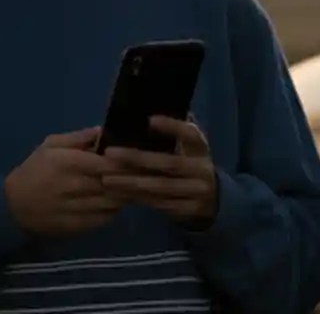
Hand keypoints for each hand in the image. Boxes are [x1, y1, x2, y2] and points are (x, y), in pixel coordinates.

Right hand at [4, 126, 126, 236]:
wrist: (14, 206)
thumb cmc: (34, 170)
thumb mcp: (50, 145)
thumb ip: (77, 137)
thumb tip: (103, 130)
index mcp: (67, 162)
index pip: (106, 162)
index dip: (125, 160)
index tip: (135, 155)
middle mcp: (73, 186)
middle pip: (114, 183)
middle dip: (130, 177)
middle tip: (141, 171)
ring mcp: (77, 209)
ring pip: (113, 201)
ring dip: (126, 194)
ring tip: (133, 185)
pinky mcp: (78, 226)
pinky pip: (106, 218)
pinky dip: (115, 209)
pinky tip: (117, 201)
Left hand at [101, 115, 217, 228]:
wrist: (214, 200)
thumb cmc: (191, 164)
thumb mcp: (190, 147)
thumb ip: (176, 130)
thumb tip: (150, 109)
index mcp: (200, 149)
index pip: (190, 135)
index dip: (172, 127)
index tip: (149, 120)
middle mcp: (201, 169)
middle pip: (168, 163)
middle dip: (137, 159)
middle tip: (110, 154)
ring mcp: (195, 192)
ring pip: (159, 187)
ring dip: (131, 183)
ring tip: (106, 178)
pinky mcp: (187, 210)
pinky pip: (157, 204)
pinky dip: (136, 198)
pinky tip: (117, 193)